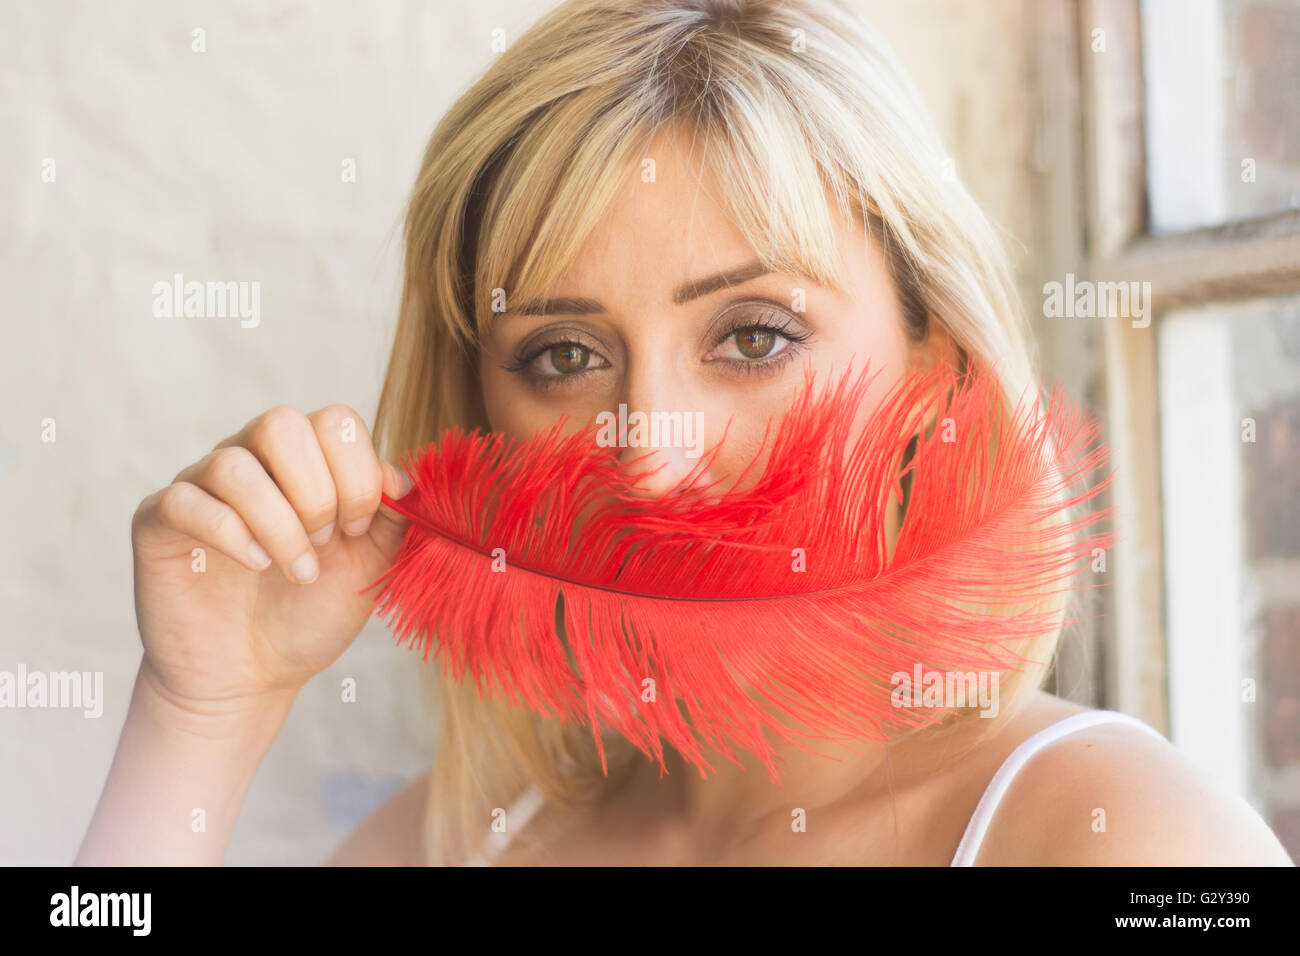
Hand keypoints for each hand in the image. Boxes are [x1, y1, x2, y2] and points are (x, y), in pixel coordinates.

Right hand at [130, 404, 411, 713]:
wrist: (253, 675)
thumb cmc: (310, 613)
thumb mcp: (372, 565)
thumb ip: (393, 516)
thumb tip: (402, 477)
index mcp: (306, 461)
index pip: (334, 421)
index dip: (356, 474)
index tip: (357, 530)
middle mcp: (253, 461)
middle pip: (281, 424)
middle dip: (317, 491)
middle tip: (325, 543)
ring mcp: (202, 485)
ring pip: (234, 464)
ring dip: (279, 523)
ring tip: (298, 571)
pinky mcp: (159, 519)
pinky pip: (186, 500)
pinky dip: (231, 534)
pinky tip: (256, 567)